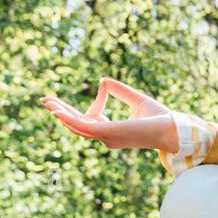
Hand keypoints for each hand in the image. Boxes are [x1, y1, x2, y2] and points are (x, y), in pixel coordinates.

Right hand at [40, 77, 179, 152]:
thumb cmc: (159, 118)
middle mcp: (106, 136)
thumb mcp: (136, 99)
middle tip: (45, 100)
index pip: (87, 121)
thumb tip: (103, 80)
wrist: (172, 127)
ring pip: (76, 125)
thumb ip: (120, 91)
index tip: (65, 100)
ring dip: (61, 113)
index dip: (73, 111)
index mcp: (111, 130)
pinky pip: (83, 125)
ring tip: (47, 102)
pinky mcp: (108, 132)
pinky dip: (69, 118)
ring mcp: (106, 136)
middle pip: (77, 124)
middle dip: (61, 112)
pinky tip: (58, 110)